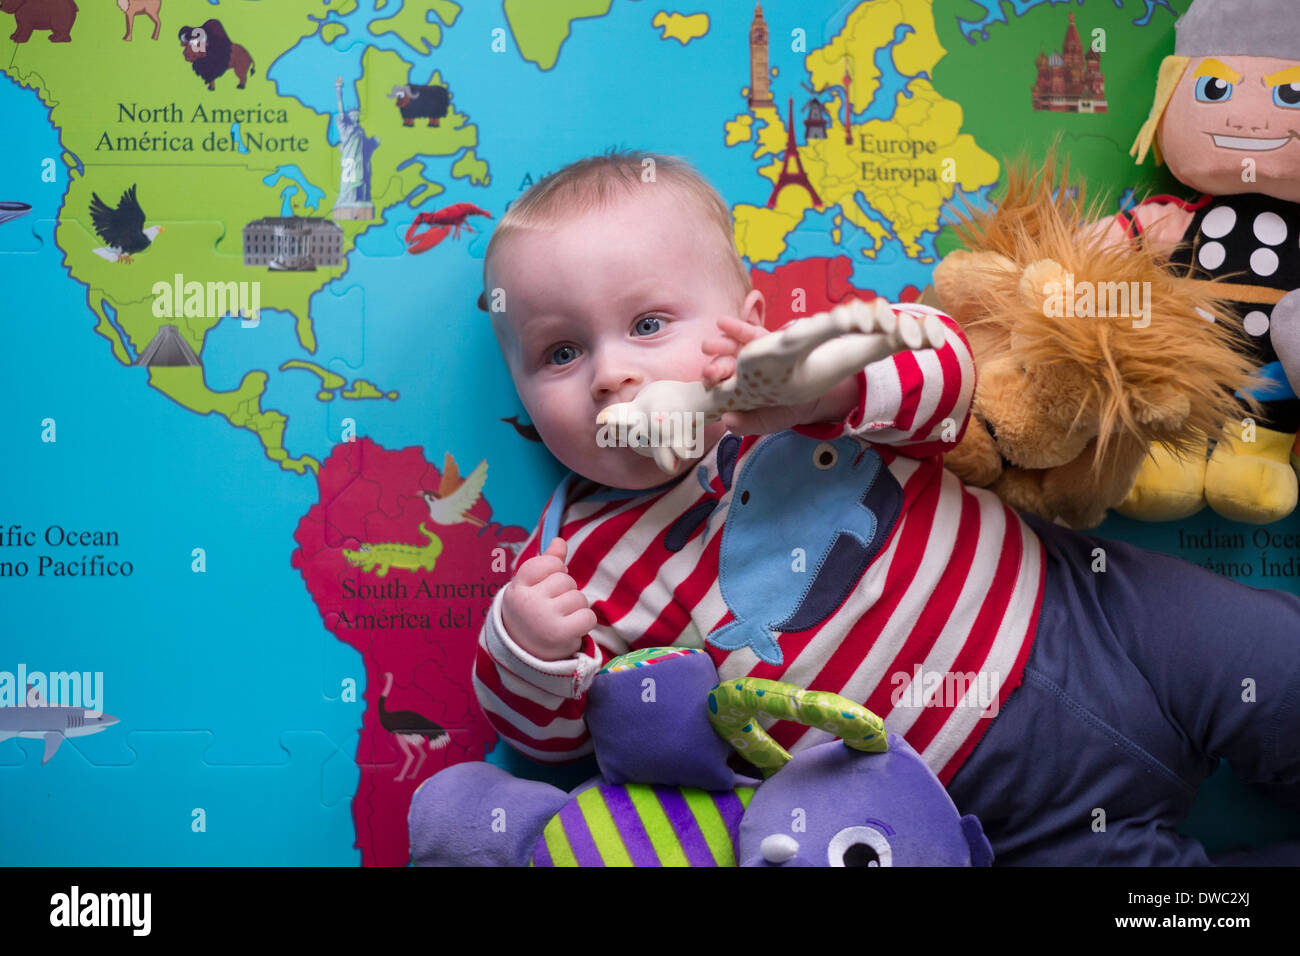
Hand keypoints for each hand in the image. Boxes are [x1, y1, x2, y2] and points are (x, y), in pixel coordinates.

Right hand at [500, 538, 595, 661]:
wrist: (525, 655)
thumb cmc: (532, 614)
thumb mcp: (532, 588)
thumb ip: (547, 562)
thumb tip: (559, 540)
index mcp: (517, 588)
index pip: (548, 563)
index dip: (554, 571)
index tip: (546, 587)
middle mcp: (527, 602)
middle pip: (565, 580)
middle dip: (566, 592)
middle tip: (553, 609)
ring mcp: (543, 618)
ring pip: (579, 598)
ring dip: (576, 608)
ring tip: (561, 620)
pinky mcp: (560, 634)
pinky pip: (588, 616)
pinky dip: (585, 622)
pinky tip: (571, 629)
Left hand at [704, 318, 826, 433]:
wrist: (815, 395)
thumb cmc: (786, 411)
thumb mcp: (767, 422)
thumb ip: (746, 424)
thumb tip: (726, 421)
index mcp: (737, 391)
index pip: (720, 386)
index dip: (712, 384)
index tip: (708, 382)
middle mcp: (741, 372)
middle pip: (724, 366)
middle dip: (715, 367)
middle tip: (710, 371)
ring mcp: (753, 354)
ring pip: (732, 348)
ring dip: (720, 346)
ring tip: (709, 346)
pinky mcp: (766, 340)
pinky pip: (749, 334)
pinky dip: (736, 328)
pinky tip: (723, 323)